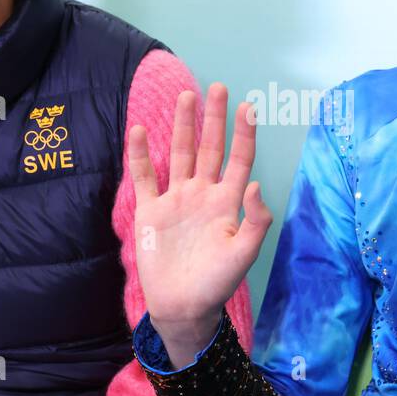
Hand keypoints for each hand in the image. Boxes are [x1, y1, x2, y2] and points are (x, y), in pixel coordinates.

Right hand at [128, 82, 271, 364]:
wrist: (182, 306)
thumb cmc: (216, 284)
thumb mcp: (243, 255)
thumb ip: (254, 221)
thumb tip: (256, 184)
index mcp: (227, 203)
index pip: (238, 161)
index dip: (244, 135)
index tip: (249, 107)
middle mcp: (202, 195)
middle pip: (210, 149)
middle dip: (214, 120)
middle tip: (218, 88)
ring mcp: (176, 200)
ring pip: (180, 155)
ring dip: (183, 127)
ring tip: (186, 97)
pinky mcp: (151, 211)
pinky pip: (145, 177)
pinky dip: (141, 154)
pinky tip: (140, 130)